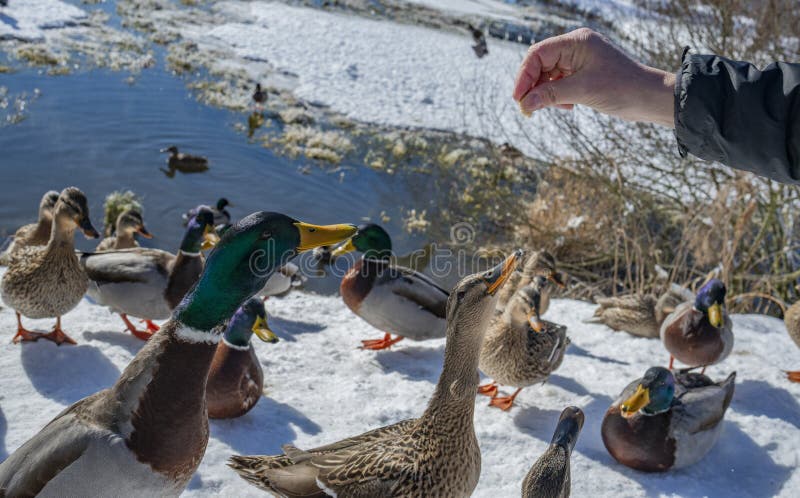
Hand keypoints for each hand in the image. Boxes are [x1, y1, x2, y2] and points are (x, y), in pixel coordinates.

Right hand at [513, 28, 675, 126]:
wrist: (649, 98)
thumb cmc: (622, 88)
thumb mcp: (582, 91)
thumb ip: (551, 95)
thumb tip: (525, 103)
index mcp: (576, 42)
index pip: (538, 54)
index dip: (524, 75)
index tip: (518, 98)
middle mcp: (576, 47)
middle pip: (541, 64)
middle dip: (534, 86)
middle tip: (529, 108)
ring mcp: (580, 60)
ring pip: (549, 75)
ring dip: (547, 94)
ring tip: (558, 107)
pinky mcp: (583, 73)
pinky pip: (560, 83)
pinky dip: (558, 96)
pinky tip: (567, 106)